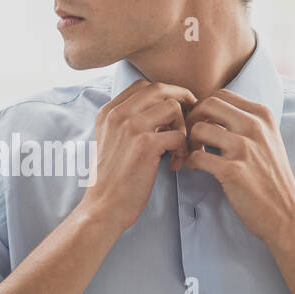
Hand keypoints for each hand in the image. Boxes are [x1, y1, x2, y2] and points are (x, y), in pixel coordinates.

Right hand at [80, 79, 196, 233]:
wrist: (103, 208)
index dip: (165, 93)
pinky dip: (184, 149)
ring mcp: (131, 127)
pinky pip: (178, 134)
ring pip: (173, 107)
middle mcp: (118, 114)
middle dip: (182, 100)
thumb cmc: (111, 180)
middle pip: (160, 89)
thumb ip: (127, 122)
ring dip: (184, 127)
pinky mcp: (145, 144)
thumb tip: (160, 110)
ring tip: (180, 150)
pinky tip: (175, 165)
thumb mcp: (110, 142)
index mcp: (108, 112)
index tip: (176, 110)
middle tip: (192, 119)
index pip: (142, 86)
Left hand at [182, 88, 294, 244]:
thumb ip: (245, 122)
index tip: (200, 123)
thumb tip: (213, 111)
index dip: (203, 107)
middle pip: (208, 104)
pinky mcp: (233, 171)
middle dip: (192, 119)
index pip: (221, 95)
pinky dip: (189, 162)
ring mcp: (244, 148)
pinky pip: (197, 157)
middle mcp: (255, 127)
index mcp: (262, 115)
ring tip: (193, 155)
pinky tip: (195, 169)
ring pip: (199, 129)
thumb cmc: (271, 177)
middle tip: (190, 137)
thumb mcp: (268, 139)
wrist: (285, 212)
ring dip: (188, 143)